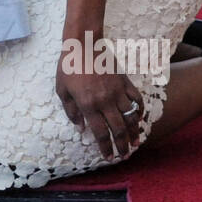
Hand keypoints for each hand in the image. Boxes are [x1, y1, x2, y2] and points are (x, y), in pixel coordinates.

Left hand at [55, 43, 143, 161]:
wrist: (83, 43)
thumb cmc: (68, 66)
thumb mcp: (62, 90)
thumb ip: (71, 111)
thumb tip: (81, 128)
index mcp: (88, 104)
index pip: (100, 133)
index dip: (105, 148)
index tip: (108, 157)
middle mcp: (104, 101)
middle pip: (118, 130)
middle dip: (121, 146)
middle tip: (123, 156)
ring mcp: (117, 91)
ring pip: (130, 118)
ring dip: (133, 133)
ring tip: (135, 144)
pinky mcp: (124, 82)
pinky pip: (136, 100)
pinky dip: (139, 111)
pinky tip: (138, 119)